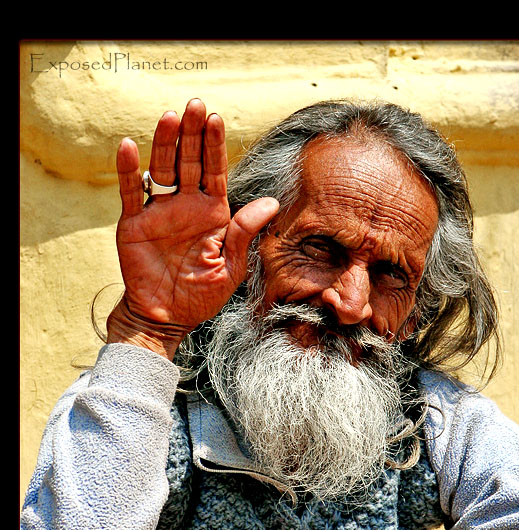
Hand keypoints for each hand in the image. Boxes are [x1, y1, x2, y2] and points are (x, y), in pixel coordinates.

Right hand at [108, 98, 278, 358]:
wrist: (168, 318)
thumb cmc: (202, 296)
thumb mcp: (230, 267)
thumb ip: (245, 232)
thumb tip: (271, 202)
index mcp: (212, 214)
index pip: (214, 172)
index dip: (214, 146)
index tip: (217, 119)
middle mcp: (185, 206)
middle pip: (189, 162)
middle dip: (193, 134)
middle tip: (196, 105)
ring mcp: (158, 212)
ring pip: (162, 169)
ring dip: (165, 143)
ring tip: (171, 117)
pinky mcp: (133, 224)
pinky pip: (131, 192)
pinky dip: (129, 170)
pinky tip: (130, 146)